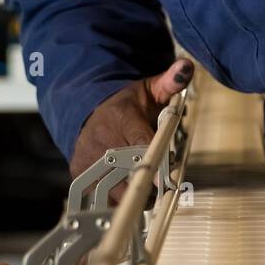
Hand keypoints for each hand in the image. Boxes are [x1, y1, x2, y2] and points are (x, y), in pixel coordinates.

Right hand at [68, 58, 193, 183]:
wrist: (91, 110)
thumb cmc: (128, 105)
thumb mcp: (151, 89)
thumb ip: (171, 82)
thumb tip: (187, 66)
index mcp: (121, 116)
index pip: (140, 142)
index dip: (153, 162)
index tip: (163, 181)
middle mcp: (100, 136)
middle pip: (128, 170)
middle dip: (148, 182)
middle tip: (161, 187)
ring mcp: (87, 155)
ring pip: (113, 188)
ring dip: (133, 194)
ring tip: (145, 190)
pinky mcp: (78, 170)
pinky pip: (99, 193)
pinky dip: (115, 198)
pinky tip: (126, 192)